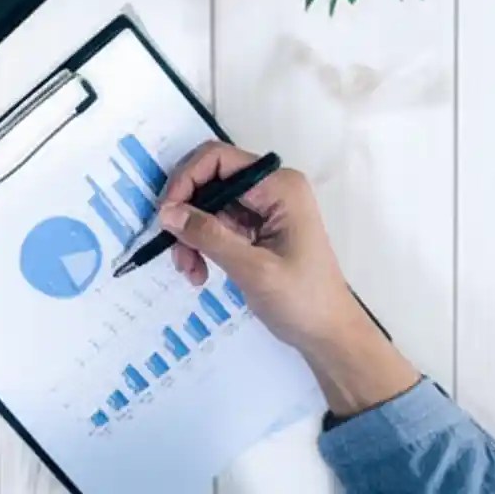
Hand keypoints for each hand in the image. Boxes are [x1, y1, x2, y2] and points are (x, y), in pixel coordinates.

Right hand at [159, 141, 418, 415]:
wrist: (328, 334)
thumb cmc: (301, 300)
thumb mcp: (253, 269)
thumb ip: (209, 236)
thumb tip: (166, 212)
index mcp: (279, 186)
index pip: (218, 160)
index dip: (185, 181)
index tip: (166, 217)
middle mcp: (271, 188)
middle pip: (208, 181)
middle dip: (186, 214)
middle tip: (175, 250)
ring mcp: (263, 207)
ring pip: (206, 205)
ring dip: (190, 236)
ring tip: (189, 271)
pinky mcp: (255, 227)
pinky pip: (215, 224)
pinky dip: (201, 246)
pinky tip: (200, 273)